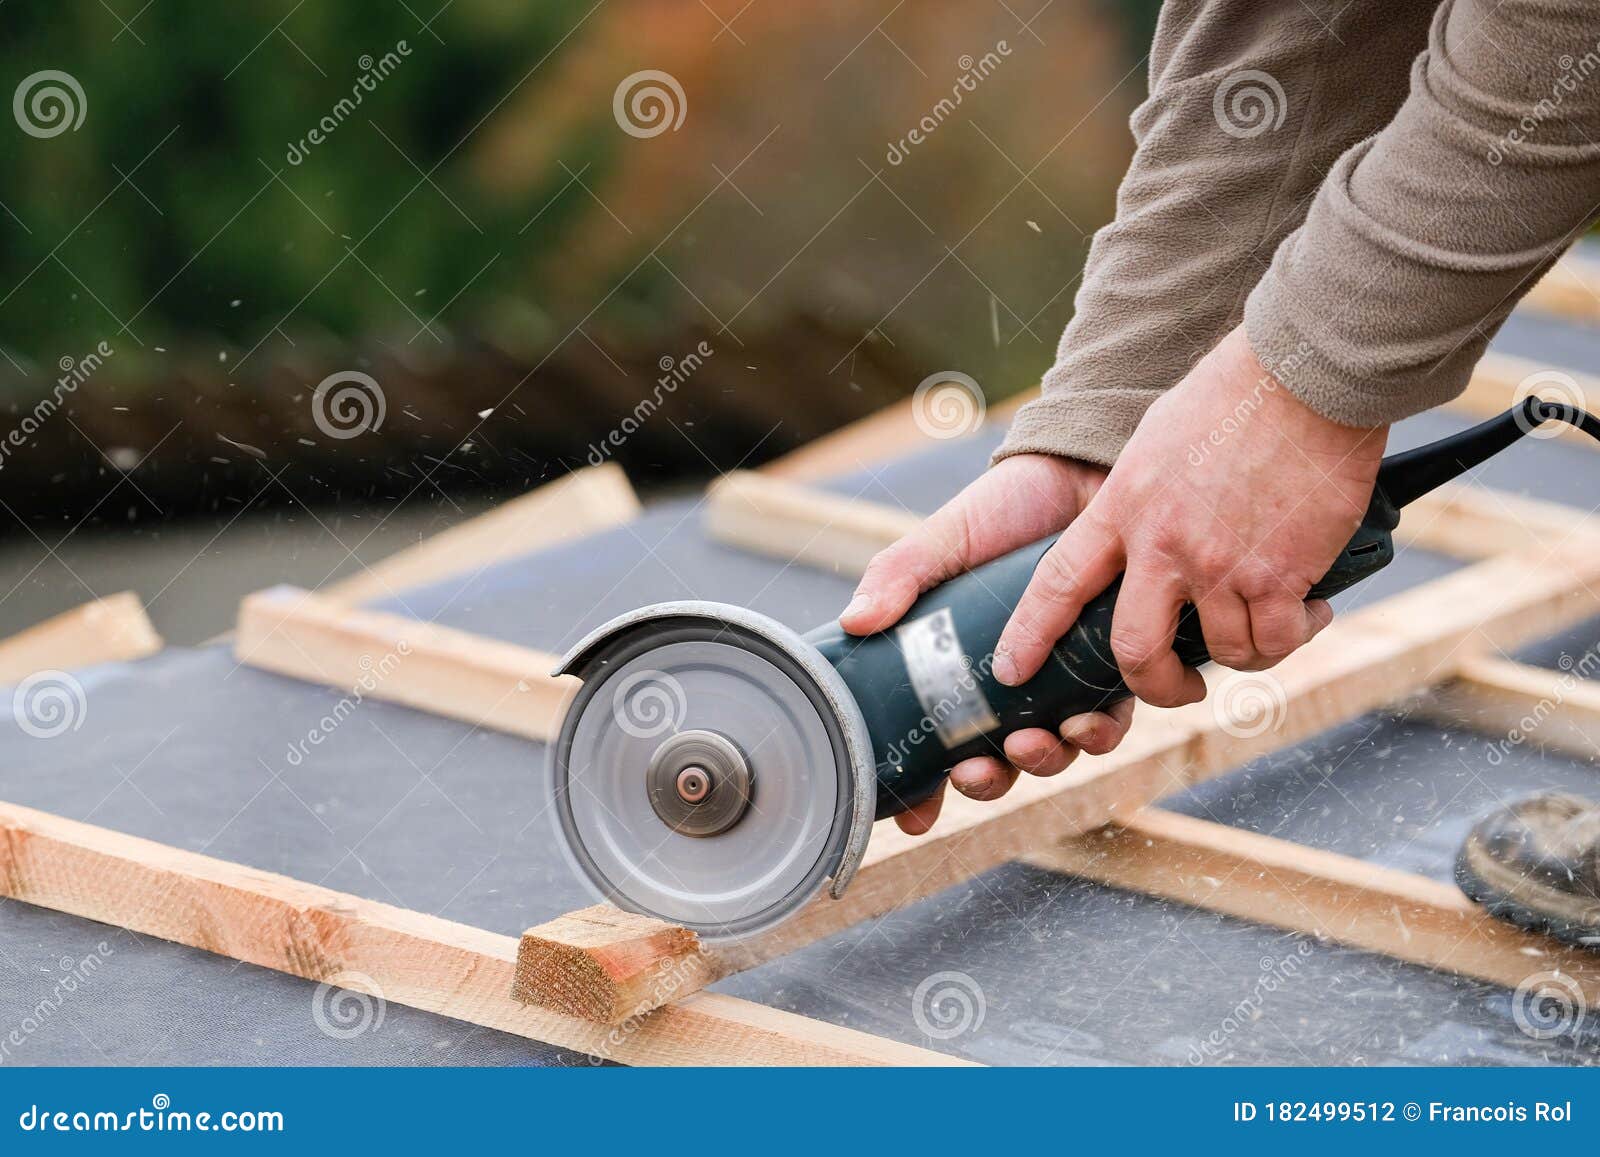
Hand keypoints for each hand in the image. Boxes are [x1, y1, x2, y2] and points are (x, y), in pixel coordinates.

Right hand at [839, 452, 1135, 834]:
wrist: (1082, 471)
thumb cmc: (1007, 509)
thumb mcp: (943, 542)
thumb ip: (898, 576)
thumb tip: (854, 622)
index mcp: (960, 669)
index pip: (936, 745)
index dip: (923, 790)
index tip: (913, 812)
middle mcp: (1012, 685)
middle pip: (998, 764)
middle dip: (990, 782)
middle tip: (979, 768)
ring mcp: (1063, 680)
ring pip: (1054, 752)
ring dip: (1044, 762)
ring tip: (1036, 741)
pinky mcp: (1115, 666)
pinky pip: (1109, 720)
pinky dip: (1097, 732)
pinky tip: (1088, 719)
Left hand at [994, 325, 1385, 706]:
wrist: (1305, 372)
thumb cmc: (1235, 395)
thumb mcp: (1156, 443)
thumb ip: (1139, 499)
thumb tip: (1138, 535)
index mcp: (1121, 508)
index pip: (1056, 584)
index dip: (1031, 635)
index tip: (1012, 671)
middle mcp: (1161, 544)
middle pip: (1135, 650)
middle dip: (1155, 685)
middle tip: (1180, 685)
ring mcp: (1218, 564)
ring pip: (1223, 651)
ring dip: (1247, 651)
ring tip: (1266, 626)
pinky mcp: (1277, 574)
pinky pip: (1276, 638)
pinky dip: (1294, 634)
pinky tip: (1309, 610)